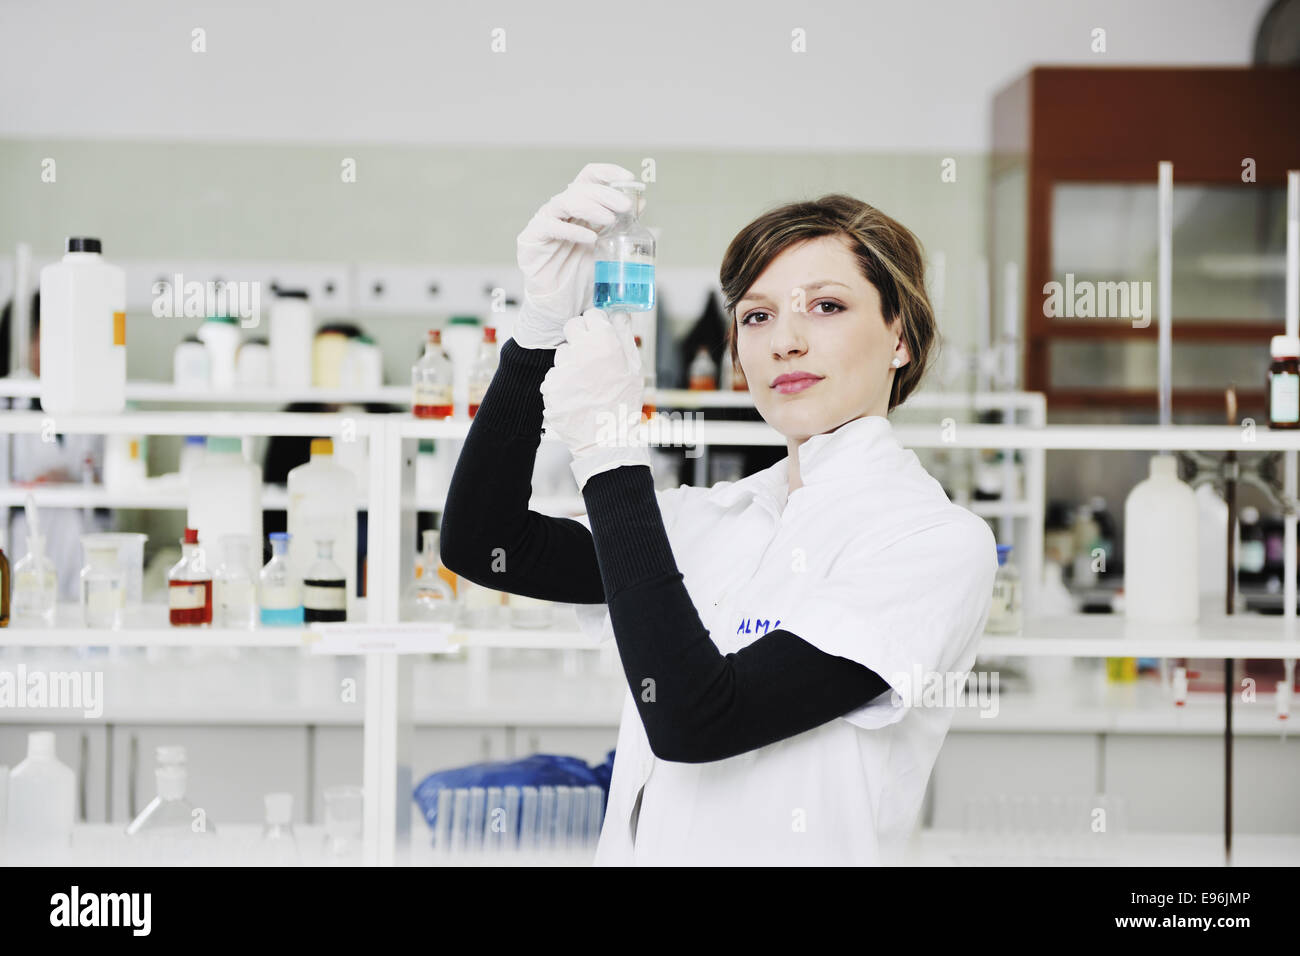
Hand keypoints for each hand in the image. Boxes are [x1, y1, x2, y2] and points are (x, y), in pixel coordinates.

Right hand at [513, 163, 644, 349]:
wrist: (559, 308)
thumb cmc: (582, 278)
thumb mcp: (608, 250)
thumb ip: (622, 227)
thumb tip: (640, 202)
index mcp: (579, 208)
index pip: (590, 177)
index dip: (608, 172)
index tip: (629, 179)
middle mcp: (561, 211)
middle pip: (580, 188)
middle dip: (605, 193)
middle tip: (625, 206)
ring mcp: (545, 223)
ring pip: (564, 201)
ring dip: (590, 206)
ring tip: (609, 220)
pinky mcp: (531, 240)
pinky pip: (549, 227)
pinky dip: (571, 231)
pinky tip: (590, 239)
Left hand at [540, 308, 651, 491]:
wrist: (607, 440)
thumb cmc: (624, 403)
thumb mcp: (634, 368)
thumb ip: (625, 336)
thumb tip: (619, 313)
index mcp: (605, 343)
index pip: (591, 315)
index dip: (596, 325)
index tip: (598, 336)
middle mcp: (581, 351)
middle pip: (571, 327)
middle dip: (579, 337)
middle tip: (589, 356)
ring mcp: (563, 369)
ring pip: (561, 353)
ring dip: (570, 362)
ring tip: (585, 383)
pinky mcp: (550, 386)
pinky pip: (553, 375)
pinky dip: (561, 383)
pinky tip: (575, 395)